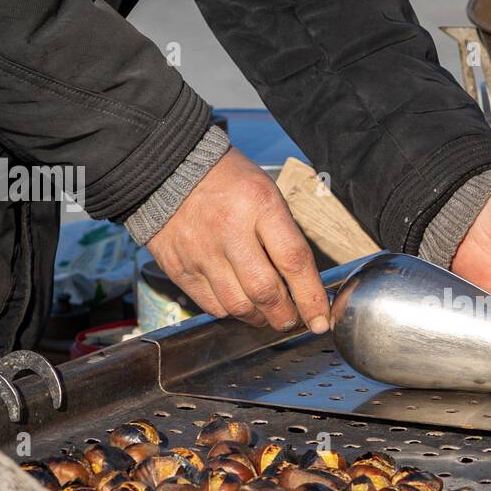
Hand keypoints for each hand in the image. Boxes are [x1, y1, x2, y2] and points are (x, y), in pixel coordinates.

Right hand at [146, 148, 329, 332]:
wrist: (169, 169)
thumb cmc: (228, 182)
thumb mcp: (267, 193)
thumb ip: (285, 237)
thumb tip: (304, 285)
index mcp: (259, 205)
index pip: (293, 261)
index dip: (311, 298)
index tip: (321, 320)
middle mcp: (229, 230)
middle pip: (265, 292)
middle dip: (286, 316)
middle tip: (294, 319)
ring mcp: (200, 252)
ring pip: (238, 306)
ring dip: (260, 318)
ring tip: (268, 313)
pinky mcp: (179, 268)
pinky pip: (212, 306)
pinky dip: (232, 312)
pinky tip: (240, 302)